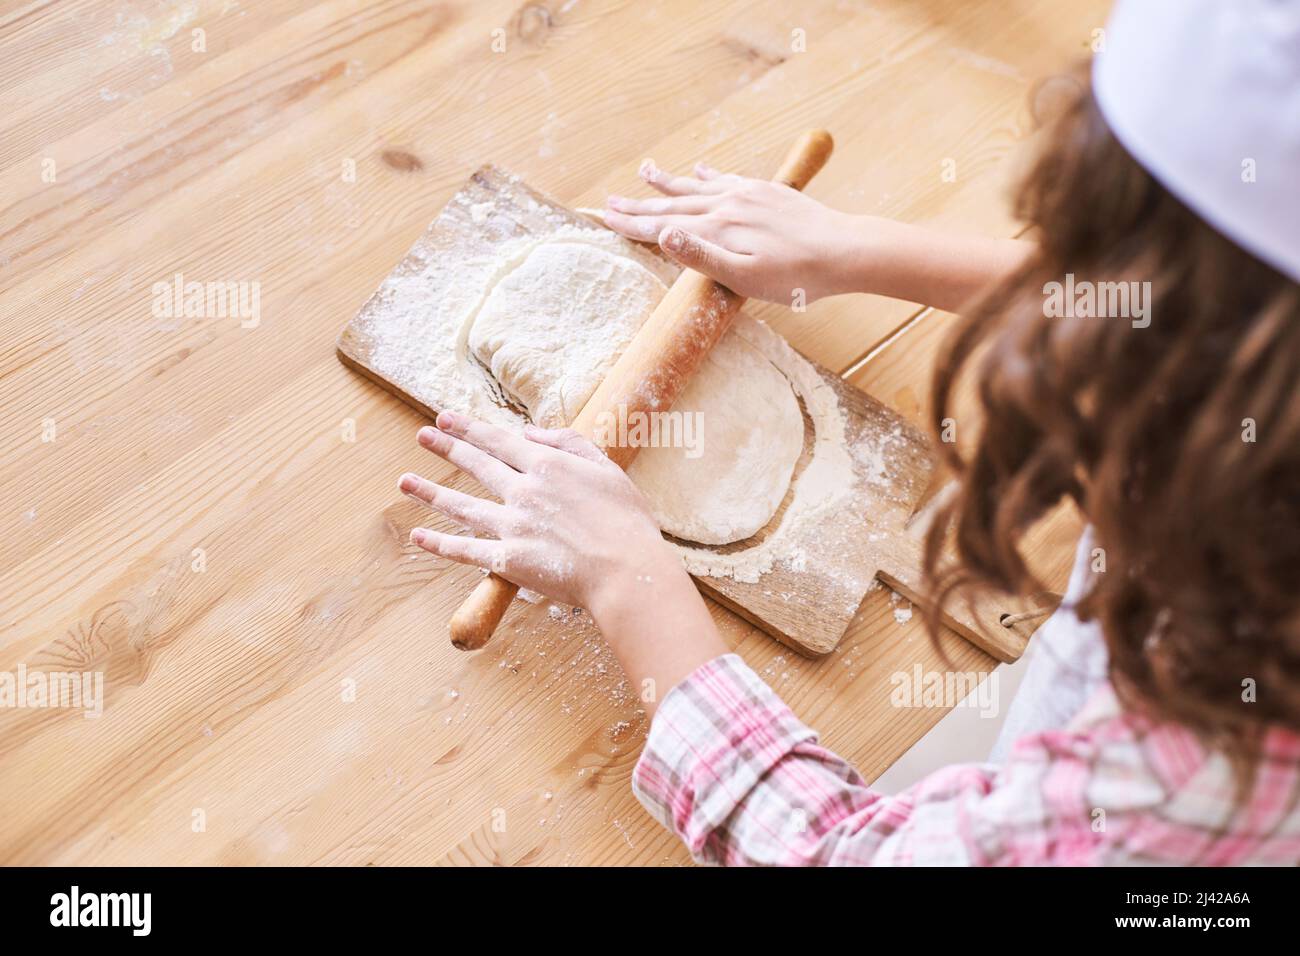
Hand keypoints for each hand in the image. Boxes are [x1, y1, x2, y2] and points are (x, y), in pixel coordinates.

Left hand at [403, 410, 730, 713]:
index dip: (470, 428)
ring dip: (430, 492)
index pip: (499, 441)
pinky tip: (418, 536)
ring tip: (404, 481)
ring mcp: (512, 526)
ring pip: (461, 506)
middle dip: (447, 448)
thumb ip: (571, 444)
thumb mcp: (607, 469)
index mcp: (548, 466)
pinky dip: (439, 545)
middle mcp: (523, 492)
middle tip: (423, 435)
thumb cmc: (626, 521)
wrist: (626, 570)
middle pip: (477, 465)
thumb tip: (531, 431)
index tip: (446, 418)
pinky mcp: (508, 560)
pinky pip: (465, 551)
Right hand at [604, 160, 857, 303]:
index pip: (663, 227)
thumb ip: (701, 256)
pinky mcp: (766, 192)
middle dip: (639, 205)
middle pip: (673, 205)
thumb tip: (663, 233)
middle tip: (610, 202)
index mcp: (716, 229)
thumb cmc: (795, 276)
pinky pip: (727, 178)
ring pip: (697, 187)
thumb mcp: (744, 277)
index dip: (633, 224)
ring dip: (668, 183)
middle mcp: (726, 206)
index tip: (605, 219)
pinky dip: (707, 174)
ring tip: (645, 172)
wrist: (843, 251)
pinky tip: (700, 168)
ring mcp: (746, 195)